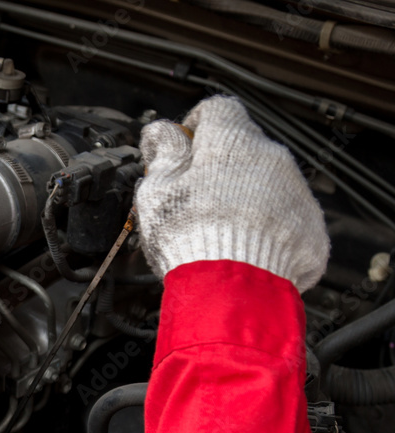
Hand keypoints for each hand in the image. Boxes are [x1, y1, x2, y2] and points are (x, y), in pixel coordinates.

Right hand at [134, 95, 328, 292]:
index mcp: (230, 143)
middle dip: (220, 167)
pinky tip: (242, 246)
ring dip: (245, 196)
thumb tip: (161, 132)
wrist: (231, 289)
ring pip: (267, 182)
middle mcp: (270, 158)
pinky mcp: (309, 225)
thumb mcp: (157, 189)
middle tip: (194, 197)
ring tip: (218, 229)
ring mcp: (295, 191)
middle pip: (244, 149)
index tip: (185, 145)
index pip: (217, 110)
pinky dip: (265, 225)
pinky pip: (285, 215)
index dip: (197, 125)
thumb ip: (162, 152)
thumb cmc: (191, 238)